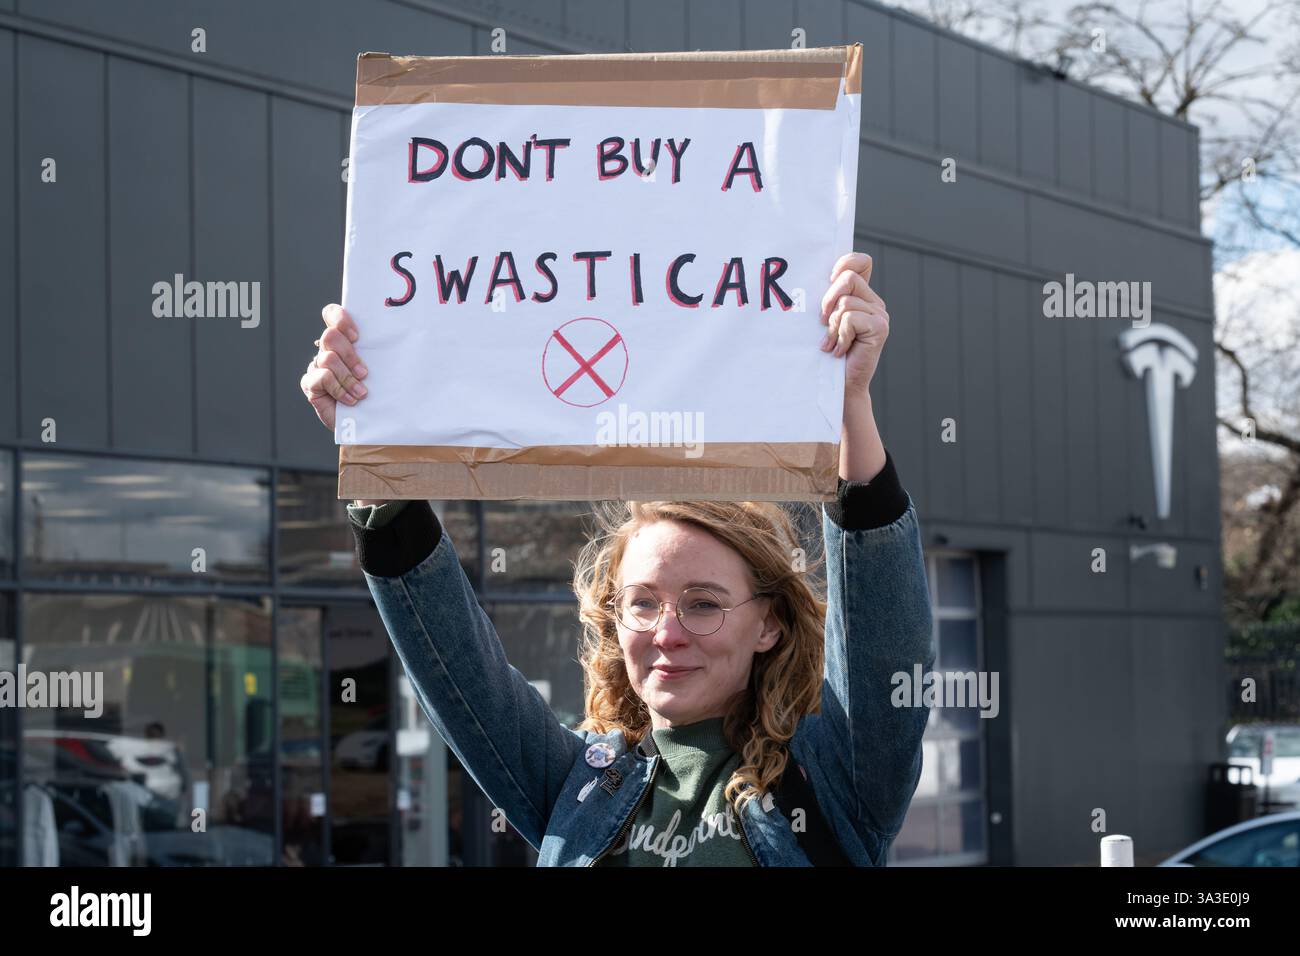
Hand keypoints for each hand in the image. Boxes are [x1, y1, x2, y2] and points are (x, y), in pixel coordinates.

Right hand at [300, 307, 384, 505]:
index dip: (340, 318)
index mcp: (345, 341)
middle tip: (365, 372)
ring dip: (348, 377)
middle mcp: (328, 351)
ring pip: (327, 358)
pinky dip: (339, 389)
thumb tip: (418, 335)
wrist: (372, 427)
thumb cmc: (382, 396)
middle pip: (329, 336)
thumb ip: (390, 353)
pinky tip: (352, 401)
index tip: (358, 336)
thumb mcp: (388, 372)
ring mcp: (317, 367)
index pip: (332, 315)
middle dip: (350, 354)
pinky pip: (320, 378)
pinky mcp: (312, 386)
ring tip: (362, 392)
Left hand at [818, 252, 888, 398]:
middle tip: (823, 323)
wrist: (839, 386)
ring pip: (846, 301)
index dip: (843, 264)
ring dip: (832, 325)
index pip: (860, 261)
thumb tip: (809, 276)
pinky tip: (840, 350)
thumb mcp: (823, 320)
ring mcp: (880, 315)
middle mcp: (875, 302)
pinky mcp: (880, 328)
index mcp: (862, 296)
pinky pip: (850, 318)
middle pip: (848, 277)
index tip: (829, 281)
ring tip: (832, 343)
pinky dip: (839, 335)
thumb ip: (826, 299)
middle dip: (828, 300)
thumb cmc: (826, 353)